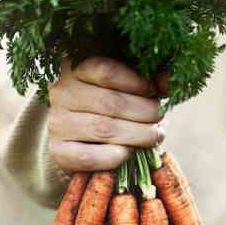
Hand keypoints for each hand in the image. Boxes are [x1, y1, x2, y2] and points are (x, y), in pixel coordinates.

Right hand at [47, 57, 167, 171]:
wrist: (80, 135)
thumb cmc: (109, 103)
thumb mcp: (126, 84)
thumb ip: (148, 79)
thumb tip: (169, 82)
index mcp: (76, 68)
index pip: (106, 70)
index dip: (136, 82)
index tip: (154, 92)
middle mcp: (60, 92)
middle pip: (110, 102)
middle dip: (144, 112)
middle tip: (160, 120)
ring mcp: (56, 122)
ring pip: (103, 129)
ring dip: (137, 135)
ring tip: (153, 136)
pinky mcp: (57, 150)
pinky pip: (88, 156)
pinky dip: (115, 156)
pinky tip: (129, 152)